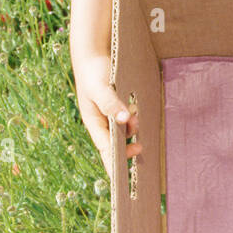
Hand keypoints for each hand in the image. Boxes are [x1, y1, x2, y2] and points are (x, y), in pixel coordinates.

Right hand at [73, 53, 140, 174]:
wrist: (92, 53)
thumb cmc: (92, 72)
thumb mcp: (100, 88)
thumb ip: (111, 104)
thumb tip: (124, 121)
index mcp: (94, 123)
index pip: (105, 150)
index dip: (114, 164)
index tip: (123, 179)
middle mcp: (101, 122)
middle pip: (116, 144)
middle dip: (128, 148)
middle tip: (140, 148)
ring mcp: (109, 115)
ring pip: (123, 131)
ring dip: (132, 130)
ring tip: (137, 120)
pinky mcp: (117, 106)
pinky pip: (126, 120)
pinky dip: (133, 120)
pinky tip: (136, 114)